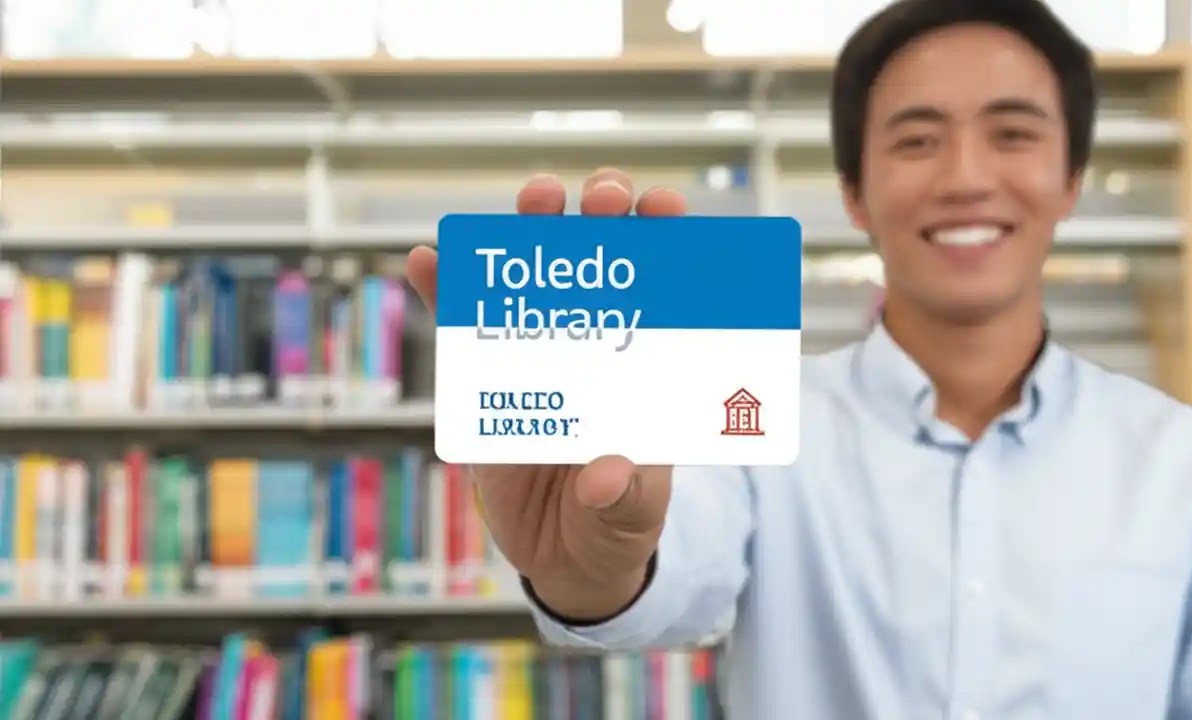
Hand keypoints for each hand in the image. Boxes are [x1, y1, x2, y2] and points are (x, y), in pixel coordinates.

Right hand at [406, 167, 686, 619]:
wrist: (567, 556)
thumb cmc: (618, 521)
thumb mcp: (636, 512)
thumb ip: (628, 492)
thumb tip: (606, 474)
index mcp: (643, 363)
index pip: (660, 284)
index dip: (663, 237)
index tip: (660, 208)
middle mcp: (592, 343)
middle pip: (597, 259)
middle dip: (602, 215)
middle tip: (601, 197)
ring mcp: (537, 353)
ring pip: (530, 277)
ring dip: (530, 230)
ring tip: (538, 196)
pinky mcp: (486, 377)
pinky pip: (462, 327)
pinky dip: (445, 291)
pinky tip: (429, 260)